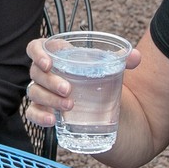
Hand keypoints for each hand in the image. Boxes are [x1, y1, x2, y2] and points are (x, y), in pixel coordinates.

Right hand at [23, 36, 140, 126]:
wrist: (103, 107)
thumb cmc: (99, 80)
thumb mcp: (111, 69)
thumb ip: (123, 61)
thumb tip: (135, 57)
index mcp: (58, 56)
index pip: (36, 48)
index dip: (37, 53)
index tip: (48, 63)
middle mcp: (47, 73)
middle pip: (36, 73)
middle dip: (50, 81)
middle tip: (68, 89)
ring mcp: (44, 93)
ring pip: (35, 93)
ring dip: (49, 99)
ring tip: (69, 105)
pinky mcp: (44, 111)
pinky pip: (33, 113)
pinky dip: (39, 117)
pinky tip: (52, 120)